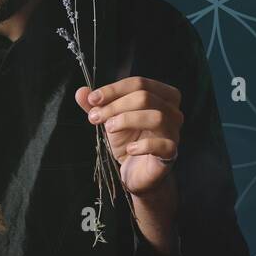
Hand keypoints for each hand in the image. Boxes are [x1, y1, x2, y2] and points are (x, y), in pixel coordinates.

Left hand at [74, 76, 182, 199]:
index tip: (92, 99)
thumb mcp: (110, 119)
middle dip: (116, 105)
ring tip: (109, 129)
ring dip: (126, 120)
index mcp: (161, 96)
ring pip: (156, 117)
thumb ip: (98, 105)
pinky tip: (129, 149)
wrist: (135, 172)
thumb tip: (81, 92)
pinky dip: (143, 145)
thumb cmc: (128, 140)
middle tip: (95, 117)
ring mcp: (174, 132)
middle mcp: (172, 111)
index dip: (114, 89)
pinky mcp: (171, 153)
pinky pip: (163, 144)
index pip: (139, 83)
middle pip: (145, 97)